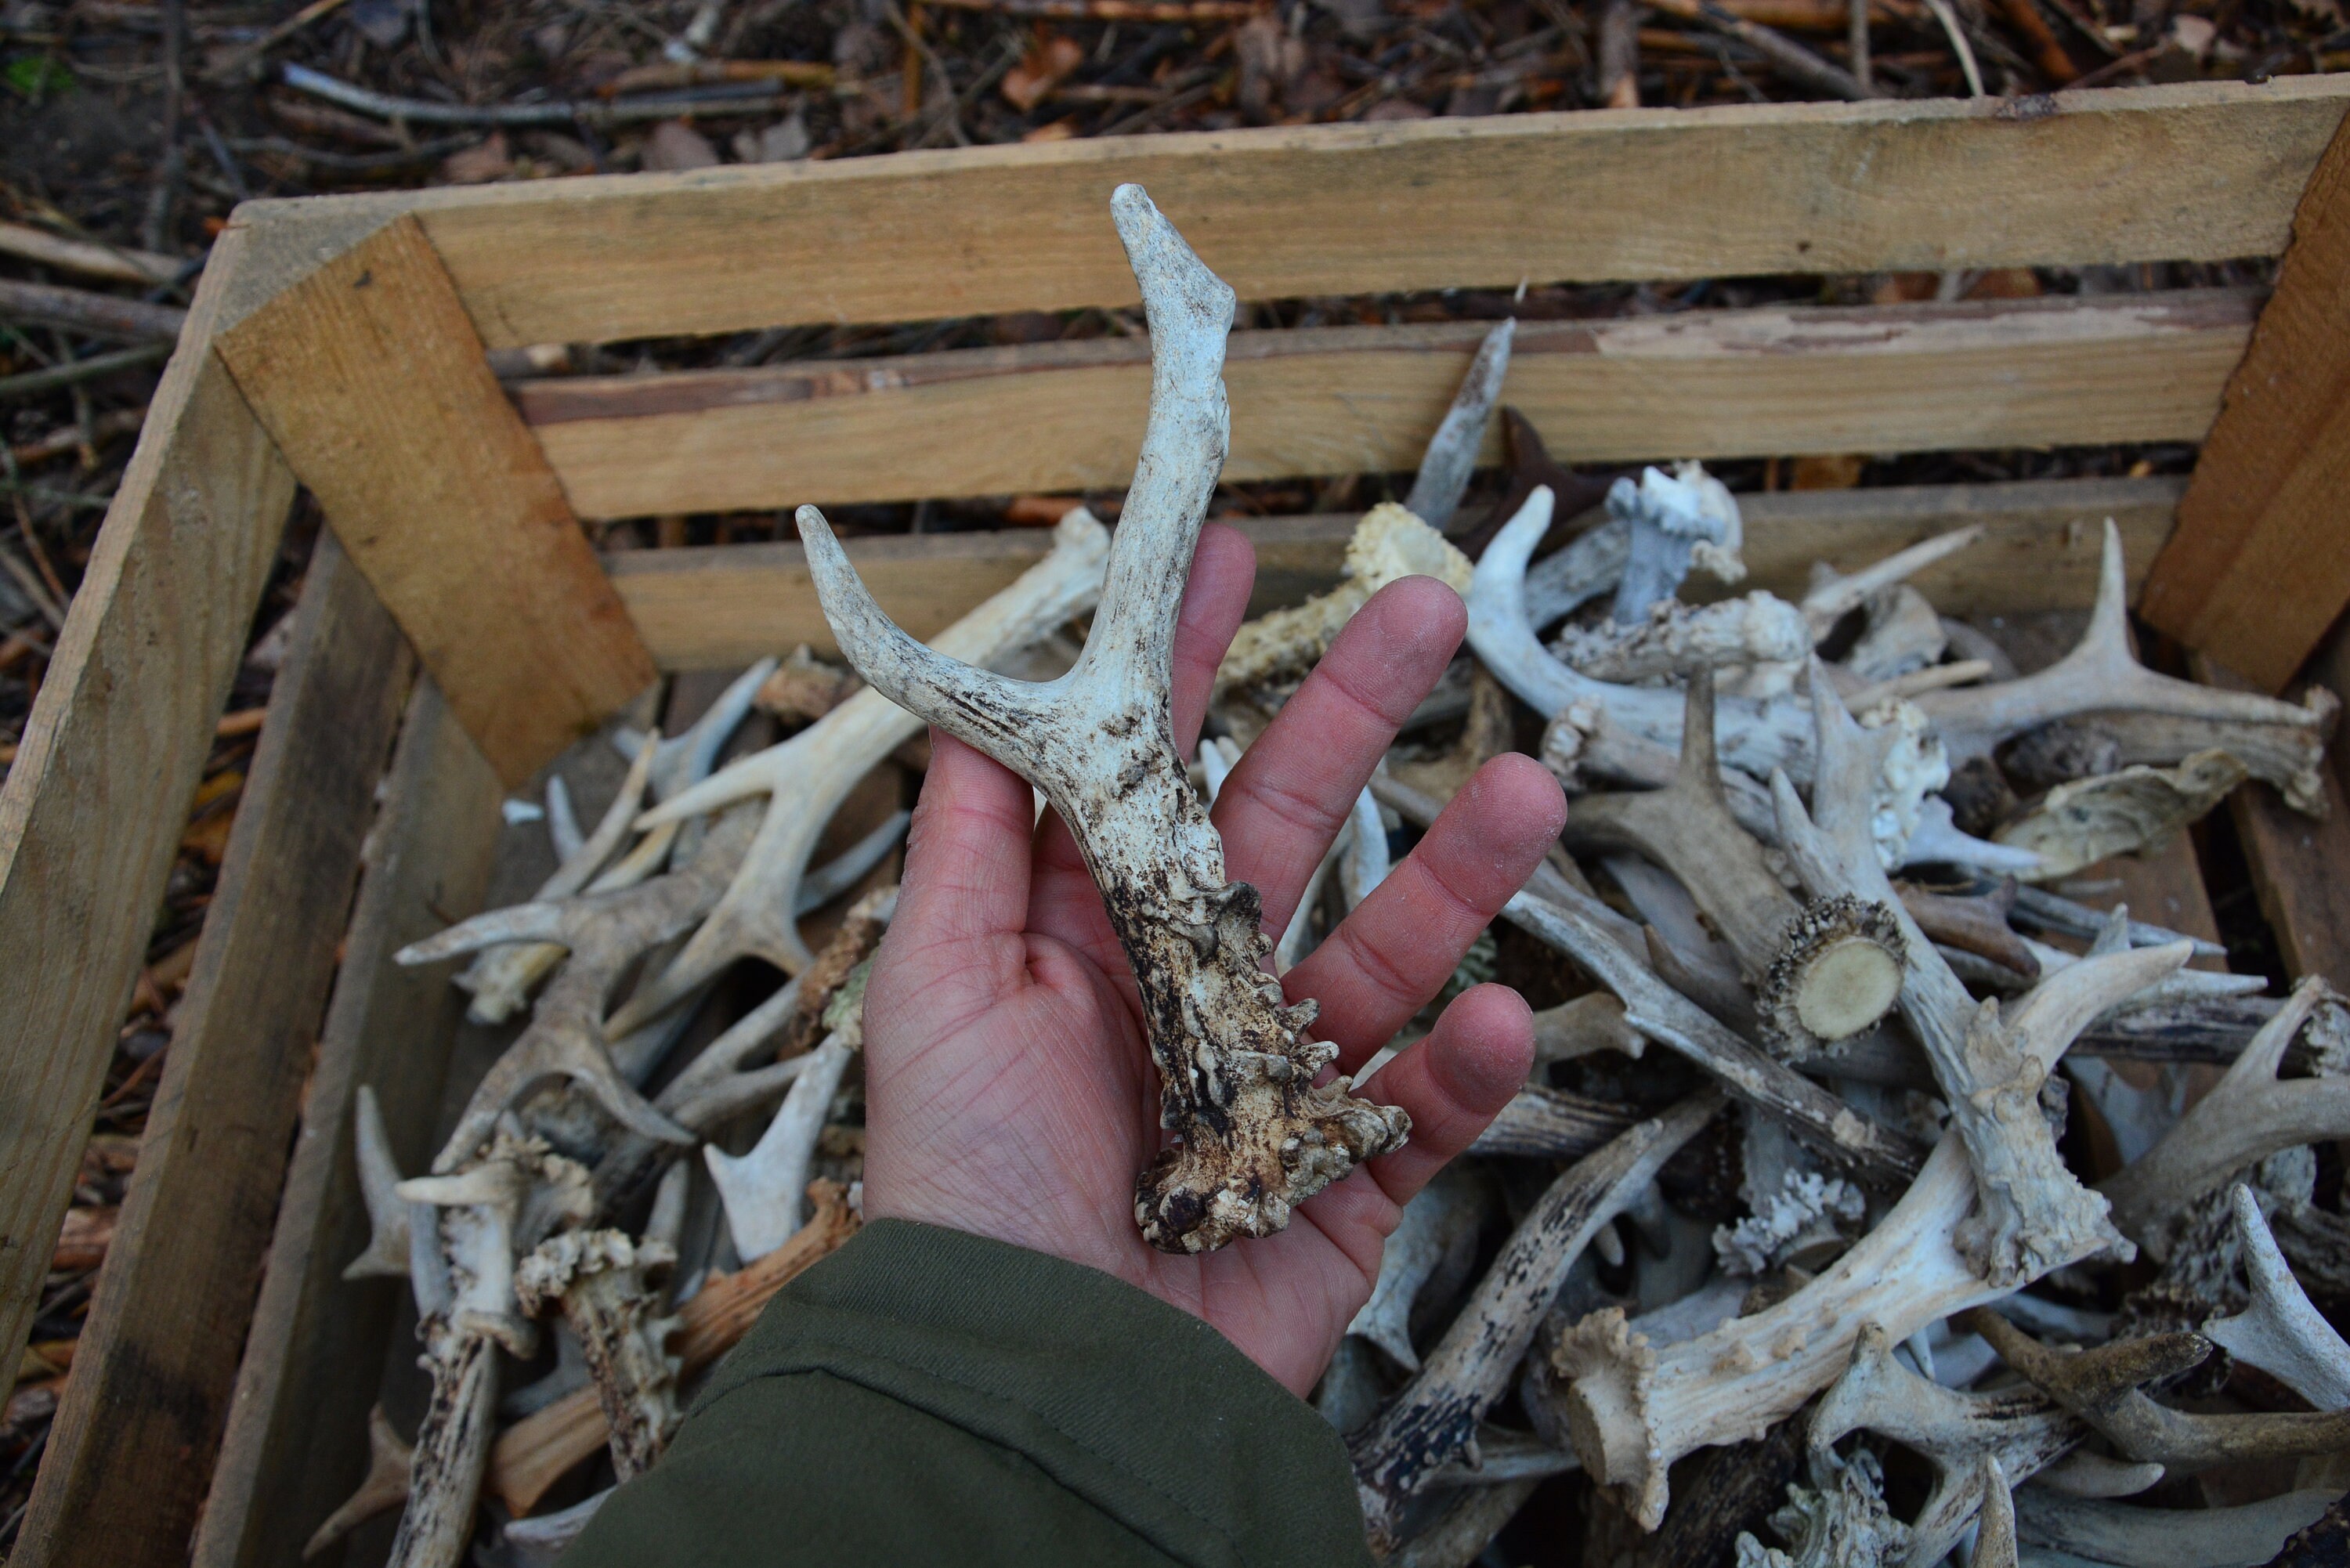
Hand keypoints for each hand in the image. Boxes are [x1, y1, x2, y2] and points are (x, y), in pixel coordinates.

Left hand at [858, 524, 1567, 1395]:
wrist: (1034, 1379)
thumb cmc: (964, 1188)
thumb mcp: (935, 991)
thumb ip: (970, 847)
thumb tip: (974, 702)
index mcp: (1087, 937)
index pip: (1156, 772)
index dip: (1195, 665)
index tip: (1237, 558)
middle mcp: (1188, 992)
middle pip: (1289, 827)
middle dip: (1354, 716)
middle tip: (1426, 613)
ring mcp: (1274, 1085)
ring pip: (1385, 953)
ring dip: (1459, 872)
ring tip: (1531, 788)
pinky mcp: (1341, 1183)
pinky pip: (1425, 1111)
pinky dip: (1470, 1067)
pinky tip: (1503, 1011)